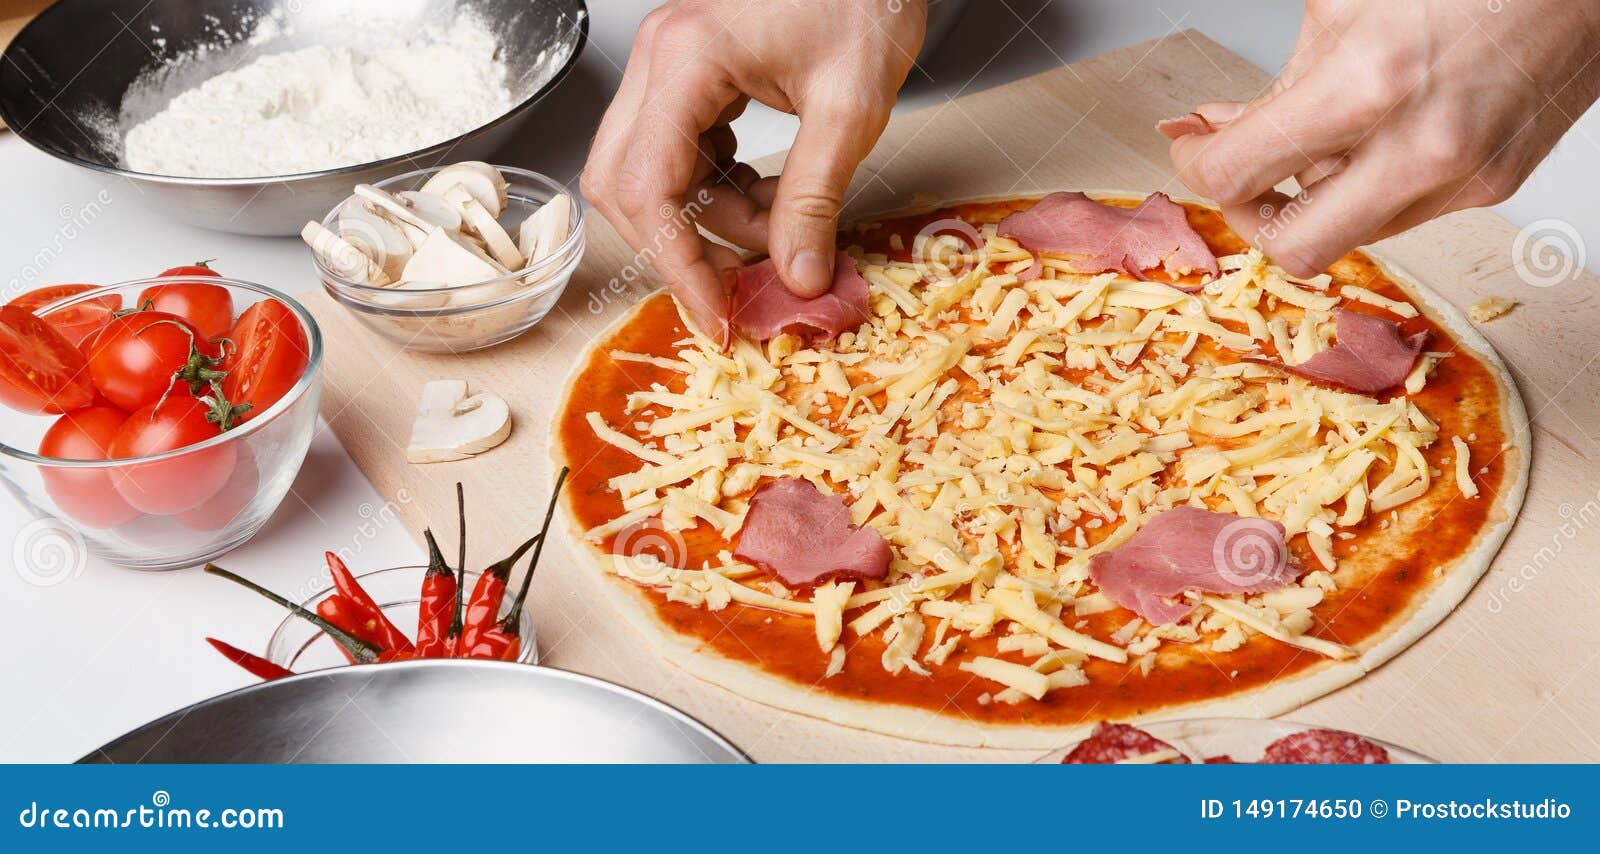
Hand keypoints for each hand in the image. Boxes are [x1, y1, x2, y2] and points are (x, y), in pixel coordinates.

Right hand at [582, 0, 927, 341]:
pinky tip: (772, 191)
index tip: (714, 314)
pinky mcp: (691, 75)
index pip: (647, 186)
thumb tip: (796, 276)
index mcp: (686, 60)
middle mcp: (661, 60)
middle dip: (682, 244)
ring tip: (782, 223)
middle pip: (626, 184)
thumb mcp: (850, 109)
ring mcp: (669, 65)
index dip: (677, 263)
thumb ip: (816, 198)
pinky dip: (720, 189)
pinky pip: (680, 153)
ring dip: (711, 219)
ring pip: (651, 174)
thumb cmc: (866, 0)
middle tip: (741, 282)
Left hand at [1162, 0, 1599, 276]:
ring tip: (1306, 139)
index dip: (1199, 164)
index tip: (1195, 147)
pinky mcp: (1495, 186)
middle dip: (1254, 213)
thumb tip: (1215, 130)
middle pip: (1295, 248)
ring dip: (1313, 199)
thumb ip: (1276, 84)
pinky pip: (1402, 211)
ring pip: (1351, 232)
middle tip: (1241, 173)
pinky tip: (1365, 137)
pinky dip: (1368, 185)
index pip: (1238, 174)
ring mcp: (1465, 176)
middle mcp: (1422, 148)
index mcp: (1371, 87)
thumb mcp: (1343, 5)